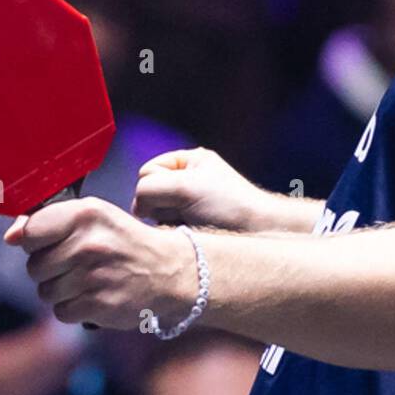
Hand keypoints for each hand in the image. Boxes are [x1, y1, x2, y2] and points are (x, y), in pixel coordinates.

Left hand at [5, 198, 195, 328]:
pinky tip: (93, 295)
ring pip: (45, 291)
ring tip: (87, 280)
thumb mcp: (95, 218)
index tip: (49, 242)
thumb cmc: (125, 242)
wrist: (170, 272)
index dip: (35, 240)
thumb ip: (51, 221)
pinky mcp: (97, 305)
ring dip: (61, 290)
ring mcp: (93, 276)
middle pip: (34, 266)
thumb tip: (11, 236)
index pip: (31, 231)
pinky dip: (74, 308)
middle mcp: (88, 243)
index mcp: (87, 213)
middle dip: (50, 268)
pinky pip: (61, 311)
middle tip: (77, 263)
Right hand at [131, 147, 271, 230]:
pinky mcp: (186, 227)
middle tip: (185, 211)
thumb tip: (137, 208)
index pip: (147, 171)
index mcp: (187, 161)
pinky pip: (163, 229)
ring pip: (153, 213)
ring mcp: (184, 205)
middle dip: (161, 205)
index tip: (176, 196)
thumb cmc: (229, 204)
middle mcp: (184, 181)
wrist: (256, 233)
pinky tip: (190, 234)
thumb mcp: (186, 187)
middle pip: (147, 193)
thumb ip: (150, 189)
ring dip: (167, 221)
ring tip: (191, 223)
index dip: (153, 186)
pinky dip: (173, 233)